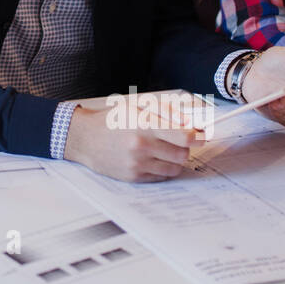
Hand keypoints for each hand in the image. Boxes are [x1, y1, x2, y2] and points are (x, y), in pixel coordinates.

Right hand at [63, 104, 203, 181]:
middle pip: (183, 154)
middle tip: (178, 141)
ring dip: (175, 159)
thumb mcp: (136, 106)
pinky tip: (153, 158)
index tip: (200, 135)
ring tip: (164, 150)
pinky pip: (162, 176)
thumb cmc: (110, 120)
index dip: (197, 136)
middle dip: (185, 147)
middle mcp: (142, 146)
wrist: (84, 139)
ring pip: (175, 167)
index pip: (184, 137)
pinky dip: (163, 168)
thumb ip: (165, 112)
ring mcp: (137, 164)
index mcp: (144, 125)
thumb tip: (190, 123)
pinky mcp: (134, 177)